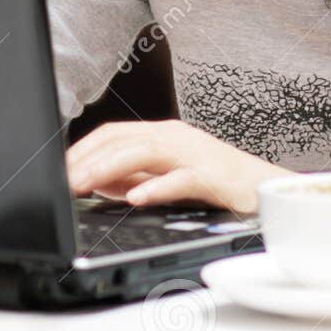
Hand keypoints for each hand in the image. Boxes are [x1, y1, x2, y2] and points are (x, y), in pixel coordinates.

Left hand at [65, 119, 287, 214]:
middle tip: (63, 180)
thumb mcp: (169, 177)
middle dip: (88, 159)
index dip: (83, 149)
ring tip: (84, 184)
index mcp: (163, 135)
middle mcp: (176, 137)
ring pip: (145, 152)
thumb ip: (136, 177)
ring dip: (109, 168)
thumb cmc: (222, 184)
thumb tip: (99, 182)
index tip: (59, 168)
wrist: (271, 191)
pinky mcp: (213, 176)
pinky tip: (135, 197)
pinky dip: (156, 186)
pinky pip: (181, 178)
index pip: (113, 133)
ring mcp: (195, 154)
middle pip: (123, 139)